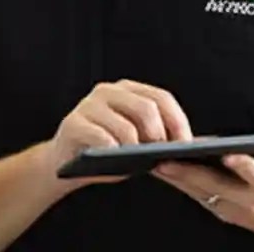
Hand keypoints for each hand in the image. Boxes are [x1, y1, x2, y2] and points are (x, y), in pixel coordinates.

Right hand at [41, 79, 193, 185]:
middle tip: (160, 156)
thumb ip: (156, 137)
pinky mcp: (73, 123)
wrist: (66, 164)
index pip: (162, 98)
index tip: (186, 146)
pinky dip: (114, 153)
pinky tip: (115, 161)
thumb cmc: (107, 152)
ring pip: (126, 127)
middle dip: (159, 137)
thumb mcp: (136, 141)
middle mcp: (108, 90)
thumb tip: (187, 146)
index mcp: (128, 90)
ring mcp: (88, 104)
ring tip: (137, 162)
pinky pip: (102, 139)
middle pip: (147, 109)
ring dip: (136, 150)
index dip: (178, 122)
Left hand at [151, 121, 253, 241]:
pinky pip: (206, 201)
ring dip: (180, 182)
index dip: (243, 166)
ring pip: (205, 196)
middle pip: (218, 188)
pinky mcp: (235, 217)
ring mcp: (242, 214)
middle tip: (164, 160)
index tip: (228, 155)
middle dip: (188, 174)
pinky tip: (171, 176)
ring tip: (157, 166)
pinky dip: (188, 188)